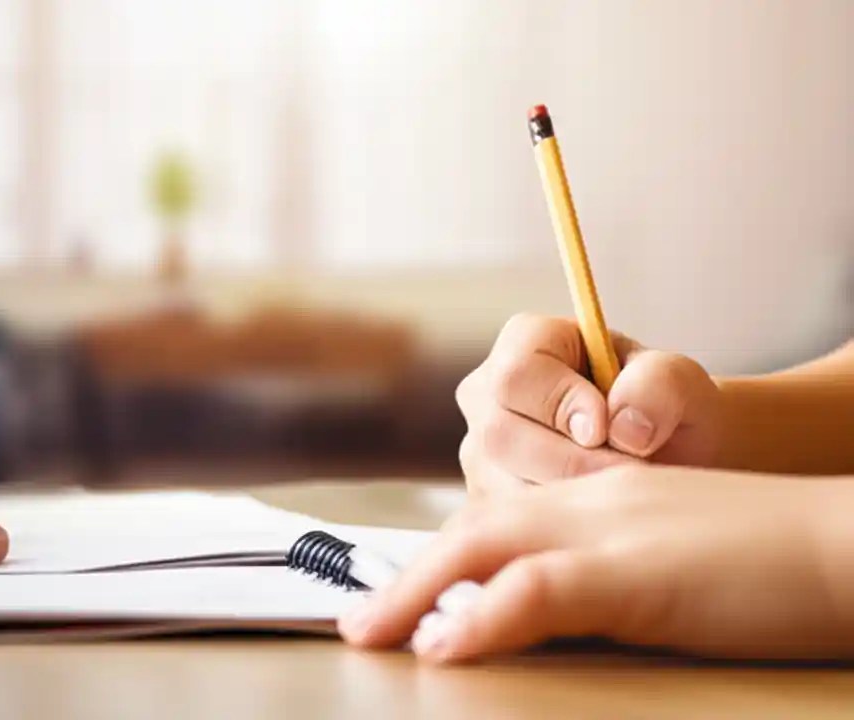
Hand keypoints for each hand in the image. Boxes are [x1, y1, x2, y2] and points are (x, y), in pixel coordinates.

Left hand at [339, 465, 853, 661]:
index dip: (444, 560)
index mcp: (600, 498)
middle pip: (472, 530)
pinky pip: (538, 588)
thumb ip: (608, 579)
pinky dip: (482, 615)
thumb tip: (551, 623)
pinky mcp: (636, 572)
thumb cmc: (774, 563)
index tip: (406, 600)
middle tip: (360, 624)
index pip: (499, 517)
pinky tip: (443, 644)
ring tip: (373, 635)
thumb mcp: (671, 559)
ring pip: (485, 546)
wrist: (846, 542)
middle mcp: (591, 502)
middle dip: (407, 577)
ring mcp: (610, 530)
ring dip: (417, 592)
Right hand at [455, 314, 722, 495]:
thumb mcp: (680, 384)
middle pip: (500, 435)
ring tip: (616, 491)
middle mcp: (485, 393)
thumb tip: (622, 426)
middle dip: (573, 463)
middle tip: (627, 474)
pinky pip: (505, 520)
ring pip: (500, 483)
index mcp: (525, 342)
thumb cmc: (664, 412)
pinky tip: (593, 512)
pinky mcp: (481, 498)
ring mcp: (476, 450)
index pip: (517, 374)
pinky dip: (556, 524)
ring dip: (567, 498)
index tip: (609, 430)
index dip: (562, 404)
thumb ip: (658, 384)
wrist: (665, 461)